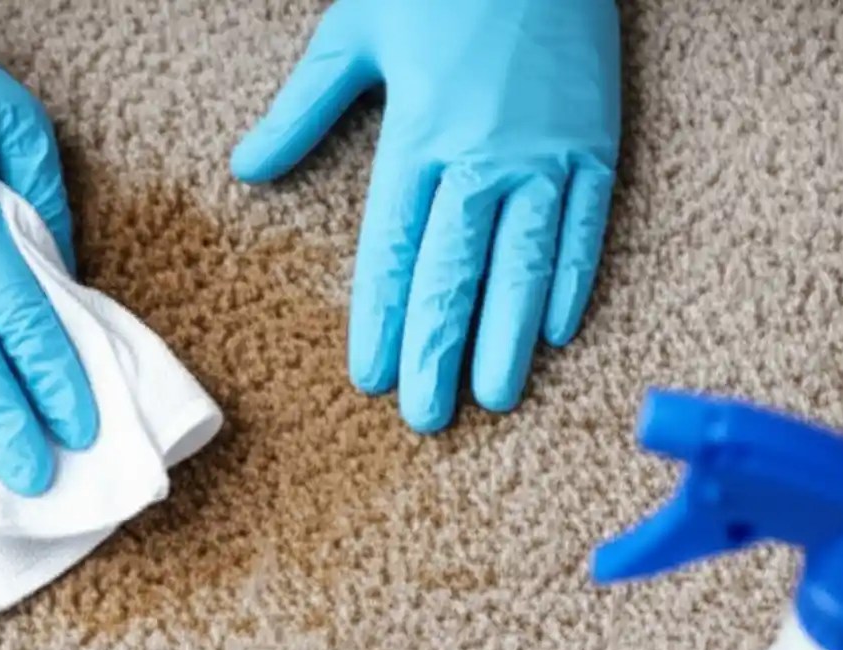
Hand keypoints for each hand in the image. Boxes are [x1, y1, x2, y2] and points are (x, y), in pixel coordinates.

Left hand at [232, 0, 620, 431]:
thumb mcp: (355, 30)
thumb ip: (302, 109)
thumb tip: (246, 168)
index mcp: (419, 133)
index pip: (395, 249)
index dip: (384, 317)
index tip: (373, 376)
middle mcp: (484, 154)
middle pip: (456, 272)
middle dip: (439, 349)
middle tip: (429, 418)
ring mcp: (547, 153)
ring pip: (524, 263)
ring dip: (508, 335)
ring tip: (494, 397)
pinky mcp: (596, 143)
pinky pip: (586, 225)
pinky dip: (573, 279)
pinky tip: (558, 330)